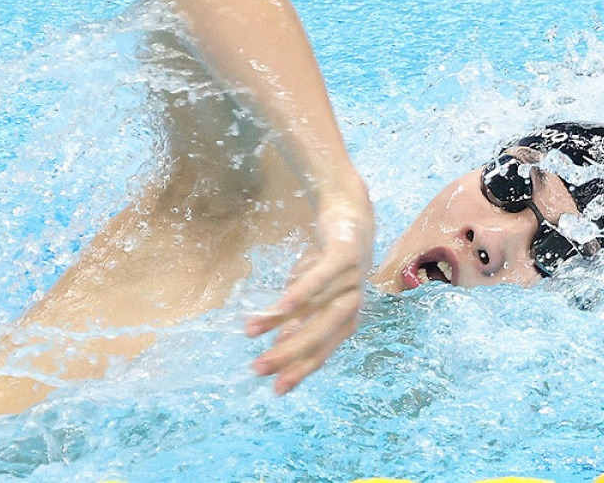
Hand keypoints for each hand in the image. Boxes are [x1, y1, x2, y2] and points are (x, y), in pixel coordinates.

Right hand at [246, 184, 373, 394]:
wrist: (350, 212)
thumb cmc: (329, 259)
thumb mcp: (311, 291)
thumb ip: (300, 315)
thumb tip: (280, 342)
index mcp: (345, 316)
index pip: (322, 350)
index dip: (300, 370)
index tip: (276, 390)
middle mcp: (351, 302)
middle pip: (320, 335)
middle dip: (288, 355)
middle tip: (257, 368)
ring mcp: (351, 279)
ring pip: (317, 308)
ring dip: (284, 325)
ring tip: (252, 334)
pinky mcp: (345, 254)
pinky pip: (323, 276)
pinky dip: (303, 291)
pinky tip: (282, 304)